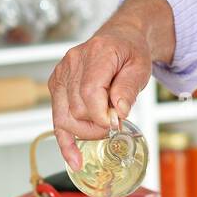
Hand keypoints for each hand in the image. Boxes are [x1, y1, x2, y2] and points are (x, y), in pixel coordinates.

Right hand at [47, 20, 151, 170]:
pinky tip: (74, 158)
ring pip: (65, 117)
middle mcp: (73, 62)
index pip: (90, 93)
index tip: (115, 123)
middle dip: (97, 124)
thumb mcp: (140, 67)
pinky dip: (65, 141)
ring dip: (85, 131)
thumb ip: (128, 89)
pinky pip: (56, 118)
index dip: (102, 115)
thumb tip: (117, 113)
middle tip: (115, 122)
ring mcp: (61, 73)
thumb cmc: (131, 52)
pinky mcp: (56, 85)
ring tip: (102, 128)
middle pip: (77, 108)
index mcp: (97, 53)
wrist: (120, 38)